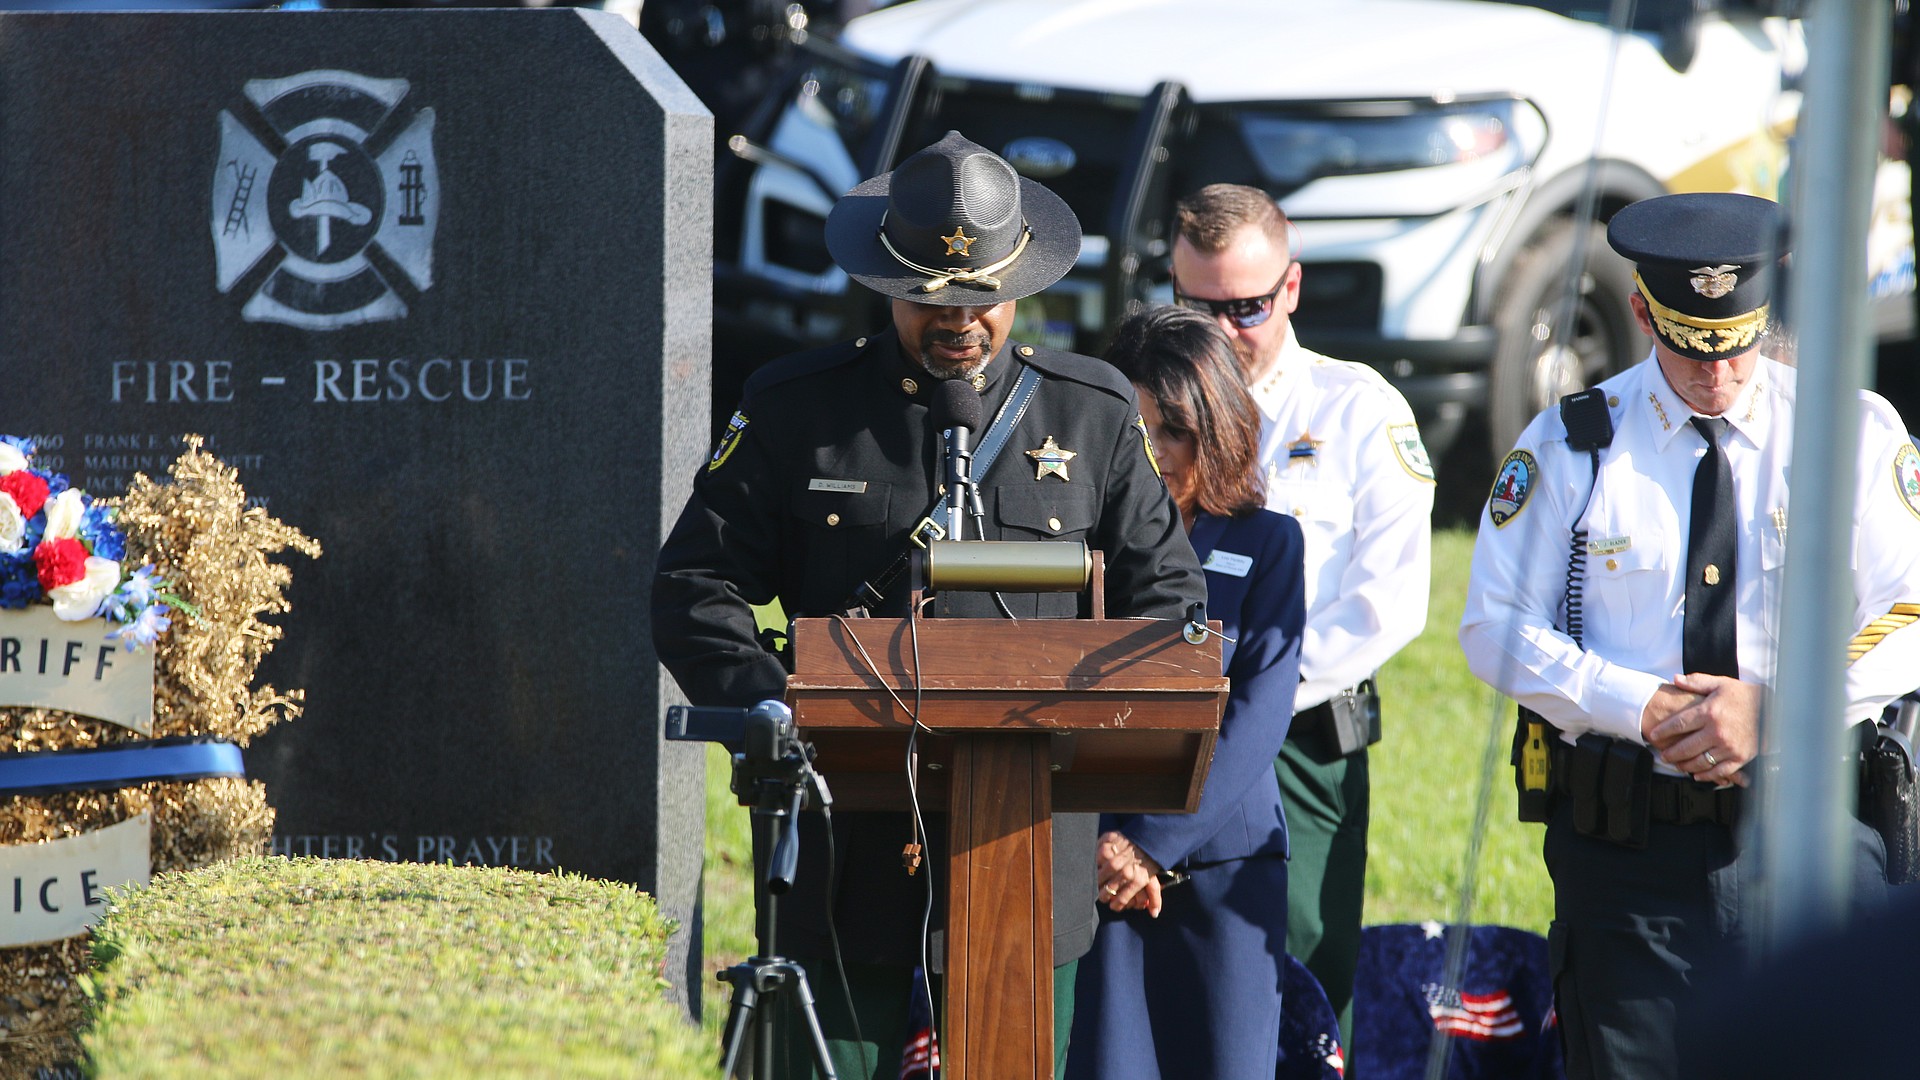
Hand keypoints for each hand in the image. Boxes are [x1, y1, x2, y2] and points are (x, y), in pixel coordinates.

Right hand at [1094, 831, 1164, 916]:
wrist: (1145, 837)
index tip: (1113, 904)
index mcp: (1136, 881)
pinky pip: (1093, 861)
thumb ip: (1154, 897)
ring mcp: (1112, 859)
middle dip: (1104, 895)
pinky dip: (1094, 864)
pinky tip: (1098, 865)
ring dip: (1097, 882)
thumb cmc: (1148, 861)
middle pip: (1105, 892)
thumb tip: (1154, 914)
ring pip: (1097, 879)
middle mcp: (1123, 872)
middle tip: (1104, 893)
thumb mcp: (1153, 879)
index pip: (1119, 902)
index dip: (1114, 906)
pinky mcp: (1104, 847)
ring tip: (1099, 882)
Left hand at [1644, 672, 1761, 786]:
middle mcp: (1717, 731)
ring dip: (1684, 765)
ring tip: (1676, 764)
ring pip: (1699, 761)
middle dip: (1671, 752)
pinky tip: (1696, 774)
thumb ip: (1696, 682)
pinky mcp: (1740, 757)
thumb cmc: (1744, 696)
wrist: (1774, 709)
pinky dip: (1706, 775)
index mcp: (1709, 712)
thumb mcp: (1720, 684)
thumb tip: (1675, 679)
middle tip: (1662, 755)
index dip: (1664, 731)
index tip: (1653, 735)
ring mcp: (1729, 746)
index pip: (1679, 724)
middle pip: (1686, 746)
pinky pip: (1719, 771)